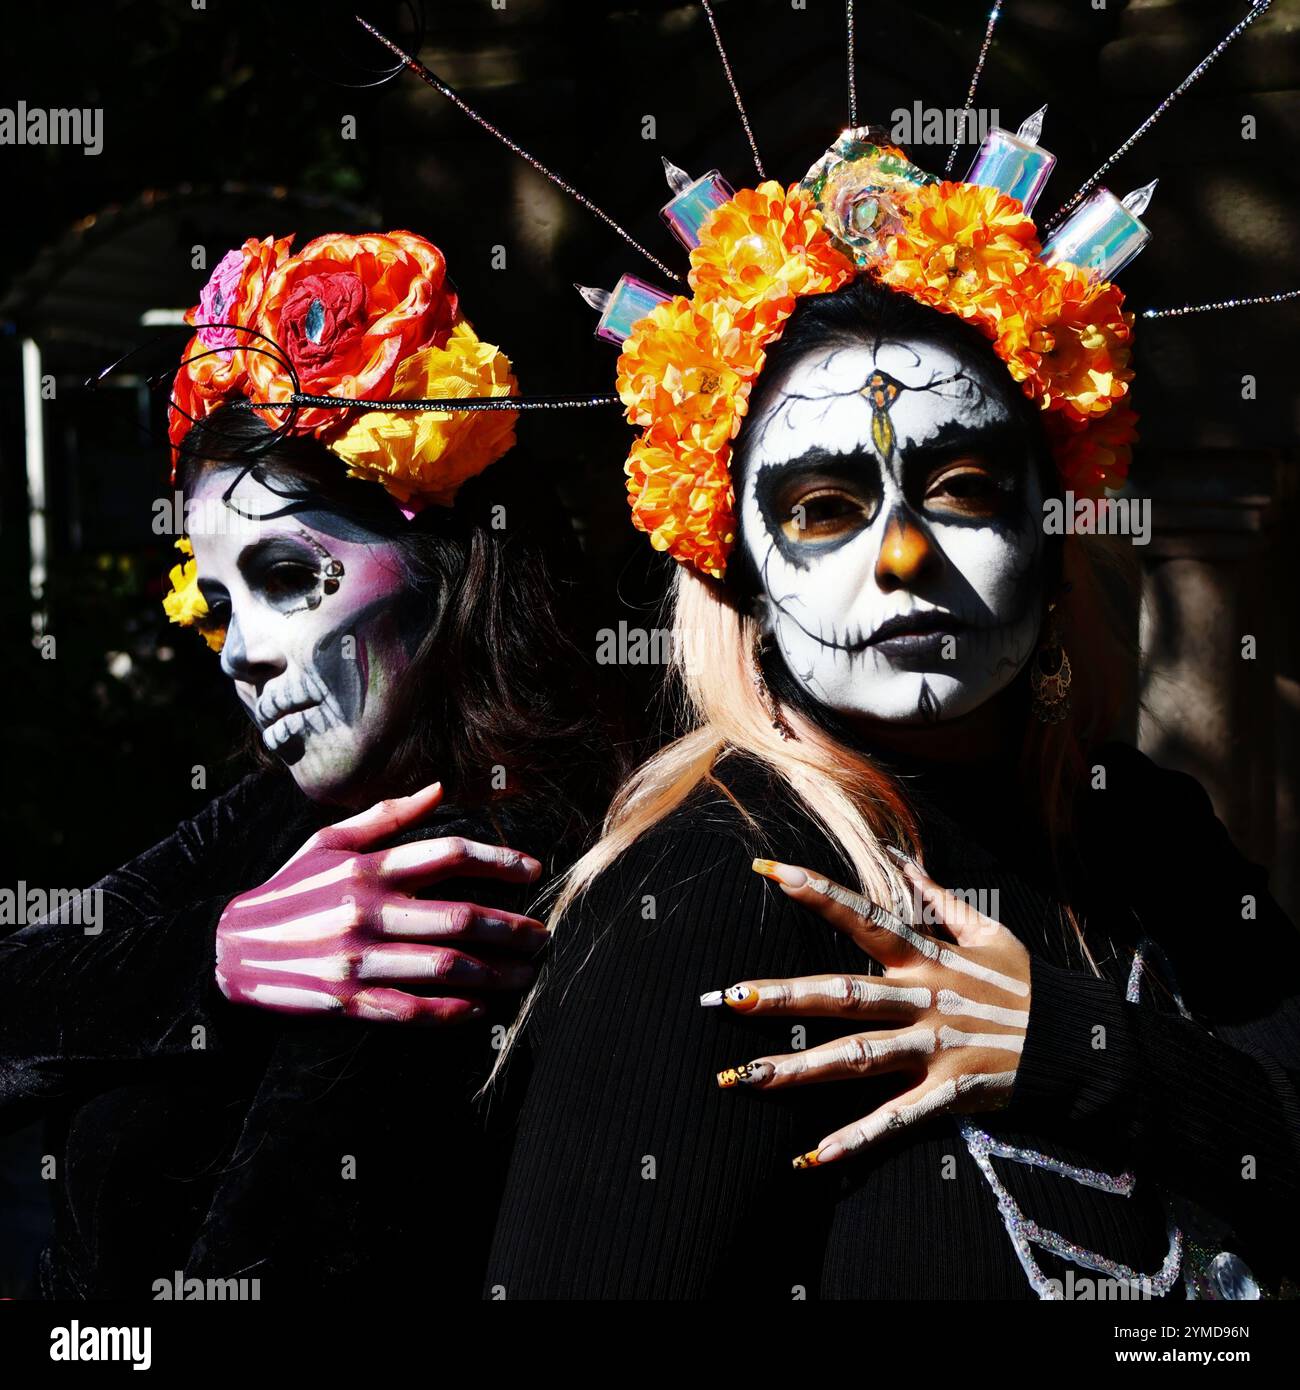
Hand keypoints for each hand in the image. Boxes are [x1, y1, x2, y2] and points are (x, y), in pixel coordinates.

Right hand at [215, 782, 546, 1024]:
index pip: (449, 855)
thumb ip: (388, 816)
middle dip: (510, 928)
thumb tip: (440, 788)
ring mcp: (358, 959)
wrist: (225, 950)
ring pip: (444, 967)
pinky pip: (412, 1010)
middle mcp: (367, 911)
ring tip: (524, 976)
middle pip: (459, 917)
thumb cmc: (287, 890)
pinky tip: (480, 1010)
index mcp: (368, 868)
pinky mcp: (347, 1000)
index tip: (533, 870)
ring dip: (494, 974)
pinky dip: (451, 1012)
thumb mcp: (328, 841)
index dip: (499, 861)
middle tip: (542, 936)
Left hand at [703, 853, 1030, 1166]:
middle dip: (785, 996)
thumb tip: (903, 859)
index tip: (767, 871)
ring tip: (747, 1076)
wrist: (1081, 1043)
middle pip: (844, 995)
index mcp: (929, 958)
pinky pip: (897, 1119)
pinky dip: (857, 1138)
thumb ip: (940, 898)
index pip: (865, 916)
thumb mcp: (989, 931)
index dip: (817, 892)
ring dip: (799, 1069)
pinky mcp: (949, 1094)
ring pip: (857, 1059)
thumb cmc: (1027, 984)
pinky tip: (813, 1155)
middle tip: (728, 996)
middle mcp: (924, 1001)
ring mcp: (935, 1049)